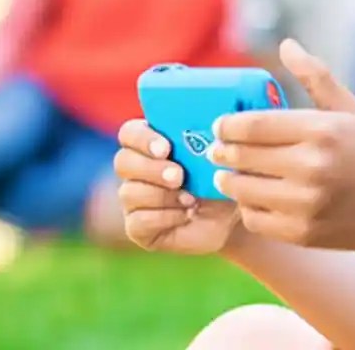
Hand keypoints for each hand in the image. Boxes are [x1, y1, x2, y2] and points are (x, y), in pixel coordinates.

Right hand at [113, 120, 241, 253]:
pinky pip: (137, 221)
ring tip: (191, 199)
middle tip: (179, 176)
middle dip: (151, 168)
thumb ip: (208, 138)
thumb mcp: (219, 155)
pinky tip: (186, 215)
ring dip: (162, 195)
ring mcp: (134, 199)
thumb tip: (212, 126)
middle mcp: (136, 169)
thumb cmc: (223, 178)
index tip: (165, 148)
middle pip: (123, 161)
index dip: (142, 139)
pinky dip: (164, 217)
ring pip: (129, 192)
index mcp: (151, 143)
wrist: (231, 217)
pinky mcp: (138, 227)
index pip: (130, 133)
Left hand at [210, 39, 354, 252]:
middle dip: (222, 152)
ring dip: (228, 181)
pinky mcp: (300, 231)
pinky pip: (253, 218)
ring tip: (228, 175)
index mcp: (321, 130)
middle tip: (217, 150)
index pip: (253, 125)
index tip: (220, 126)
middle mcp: (313, 166)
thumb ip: (315, 76)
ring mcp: (306, 202)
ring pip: (242, 189)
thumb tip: (286, 45)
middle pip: (242, 156)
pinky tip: (252, 198)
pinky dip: (246, 207)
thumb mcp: (346, 109)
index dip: (226, 125)